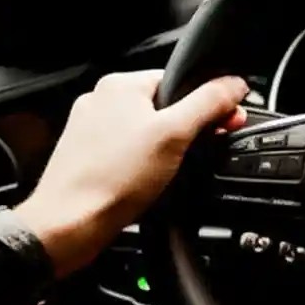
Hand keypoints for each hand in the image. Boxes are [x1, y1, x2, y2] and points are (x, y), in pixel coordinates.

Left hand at [16, 70, 247, 277]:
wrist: (70, 224)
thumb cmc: (113, 179)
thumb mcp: (175, 135)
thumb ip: (209, 103)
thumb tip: (234, 84)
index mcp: (120, 84)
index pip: (179, 81)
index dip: (208, 102)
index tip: (224, 123)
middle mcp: (101, 101)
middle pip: (164, 106)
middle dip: (189, 127)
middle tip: (203, 149)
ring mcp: (91, 129)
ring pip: (146, 130)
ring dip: (166, 147)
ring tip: (171, 170)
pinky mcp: (88, 156)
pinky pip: (128, 151)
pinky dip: (144, 163)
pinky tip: (148, 180)